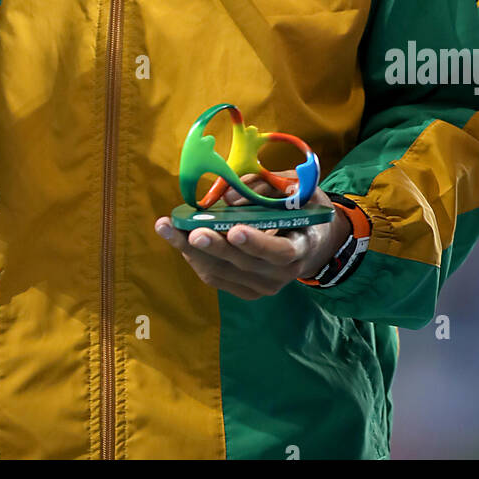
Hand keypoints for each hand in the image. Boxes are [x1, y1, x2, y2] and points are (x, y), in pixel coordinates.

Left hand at [154, 172, 351, 299]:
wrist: (311, 242)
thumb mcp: (294, 188)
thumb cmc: (302, 207)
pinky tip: (177, 239)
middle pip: (243, 264)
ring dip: (191, 251)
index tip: (235, 230)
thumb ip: (264, 187)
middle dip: (214, 246)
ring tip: (167, 229)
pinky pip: (216, 277)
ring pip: (222, 273)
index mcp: (300, 247)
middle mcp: (281, 274)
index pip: (278, 251)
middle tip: (191, 231)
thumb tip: (226, 197)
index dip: (257, 242)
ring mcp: (262, 287)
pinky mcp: (245, 291)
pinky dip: (195, 258)